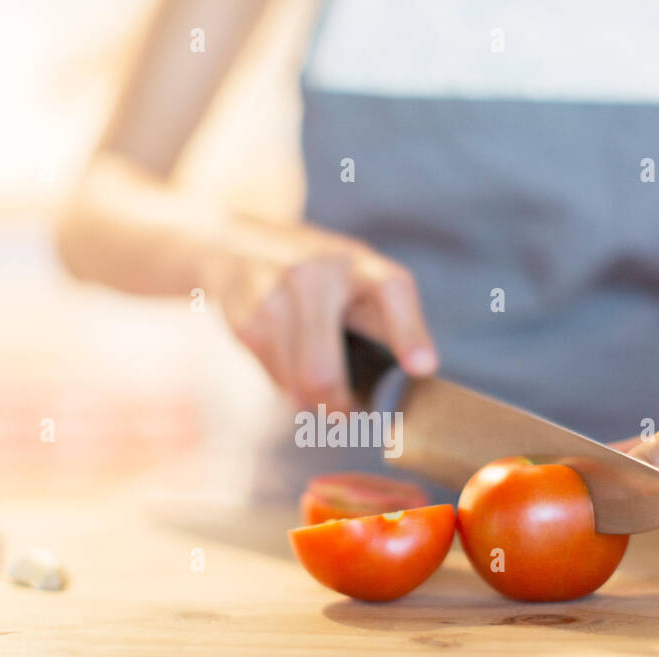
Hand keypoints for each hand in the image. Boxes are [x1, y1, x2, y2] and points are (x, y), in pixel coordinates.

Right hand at [206, 223, 436, 409]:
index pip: (390, 293)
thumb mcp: (362, 277)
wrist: (237, 242)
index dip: (408, 334)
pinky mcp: (244, 319)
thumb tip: (421, 370)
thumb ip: (393, 319)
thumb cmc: (319, 271)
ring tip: (319, 384)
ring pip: (297, 386)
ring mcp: (272, 296)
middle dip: (339, 407)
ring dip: (312, 400)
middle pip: (321, 372)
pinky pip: (274, 378)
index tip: (421, 367)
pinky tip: (290, 362)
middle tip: (349, 413)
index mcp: (358, 264)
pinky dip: (287, 384)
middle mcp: (314, 275)